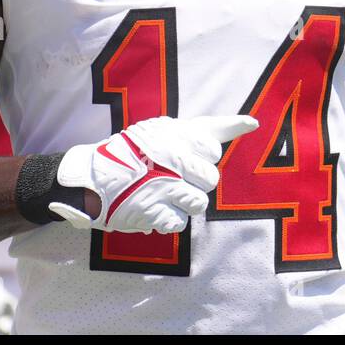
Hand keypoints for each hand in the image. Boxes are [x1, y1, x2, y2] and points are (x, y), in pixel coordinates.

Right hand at [49, 114, 258, 233]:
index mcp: (175, 134)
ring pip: (199, 204)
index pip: (213, 149)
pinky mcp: (154, 212)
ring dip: (182, 203)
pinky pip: (181, 223)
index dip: (201, 156)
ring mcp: (163, 187)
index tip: (183, 156)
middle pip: (211, 180)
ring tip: (162, 193)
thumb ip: (209, 128)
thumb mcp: (165, 129)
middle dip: (195, 182)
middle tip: (172, 177)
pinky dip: (168, 219)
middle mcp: (172, 158)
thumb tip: (253, 121)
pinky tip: (154, 207)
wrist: (91, 176)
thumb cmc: (134, 151)